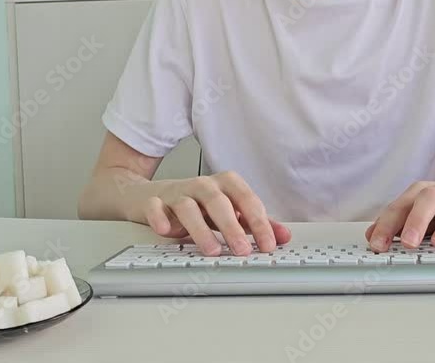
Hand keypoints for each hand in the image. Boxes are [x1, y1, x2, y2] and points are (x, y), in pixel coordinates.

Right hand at [141, 171, 291, 255]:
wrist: (151, 195)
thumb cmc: (196, 204)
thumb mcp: (228, 211)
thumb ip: (255, 223)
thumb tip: (283, 236)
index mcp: (224, 185)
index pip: (246, 200)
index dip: (259, 222)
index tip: (268, 244)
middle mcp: (202, 186)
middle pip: (218, 202)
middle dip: (232, 226)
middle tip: (243, 249)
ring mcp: (176, 193)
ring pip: (188, 206)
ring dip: (201, 229)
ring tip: (212, 249)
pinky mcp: (153, 202)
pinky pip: (155, 207)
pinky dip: (160, 217)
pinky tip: (167, 231)